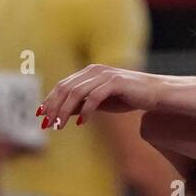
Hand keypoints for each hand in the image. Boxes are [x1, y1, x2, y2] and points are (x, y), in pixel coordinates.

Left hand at [40, 64, 164, 128]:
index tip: (40, 117)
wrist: (155, 93)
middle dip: (53, 107)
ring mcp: (104, 75)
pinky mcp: (115, 82)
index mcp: (88, 72)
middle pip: (65, 88)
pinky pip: (95, 97)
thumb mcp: (99, 103)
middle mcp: (94, 70)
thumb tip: (60, 114)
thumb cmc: (127, 98)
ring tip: (59, 126)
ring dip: (65, 110)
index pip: (62, 86)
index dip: (49, 101)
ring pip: (77, 92)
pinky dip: (86, 110)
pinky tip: (82, 122)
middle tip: (47, 124)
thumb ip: (80, 105)